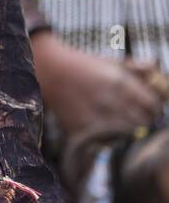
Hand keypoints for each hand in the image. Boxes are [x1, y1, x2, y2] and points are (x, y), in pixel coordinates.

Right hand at [32, 32, 164, 136]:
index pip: (154, 105)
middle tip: (139, 118)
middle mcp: (110, 100)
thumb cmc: (81, 65)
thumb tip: (155, 67)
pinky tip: (108, 129)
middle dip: (144, 120)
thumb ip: (136, 67)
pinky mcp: (82, 128)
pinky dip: (112, 137)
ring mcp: (95, 115)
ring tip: (123, 123)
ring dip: (129, 130)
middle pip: (144, 121)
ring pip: (129, 133)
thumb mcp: (109, 62)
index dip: (155, 108)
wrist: (47, 69)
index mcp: (120, 82)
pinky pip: (108, 140)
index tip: (151, 109)